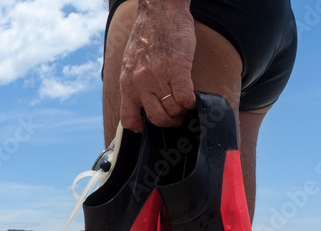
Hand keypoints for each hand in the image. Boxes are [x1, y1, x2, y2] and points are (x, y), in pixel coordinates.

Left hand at [119, 0, 196, 131]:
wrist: (159, 11)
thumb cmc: (147, 35)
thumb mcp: (130, 63)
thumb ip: (134, 82)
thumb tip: (140, 101)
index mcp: (127, 83)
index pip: (129, 119)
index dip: (140, 129)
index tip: (150, 128)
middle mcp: (140, 83)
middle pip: (155, 118)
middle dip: (168, 123)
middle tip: (176, 118)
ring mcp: (158, 77)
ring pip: (171, 110)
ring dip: (181, 113)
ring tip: (185, 108)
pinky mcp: (177, 68)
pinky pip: (185, 97)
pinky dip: (191, 103)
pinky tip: (193, 99)